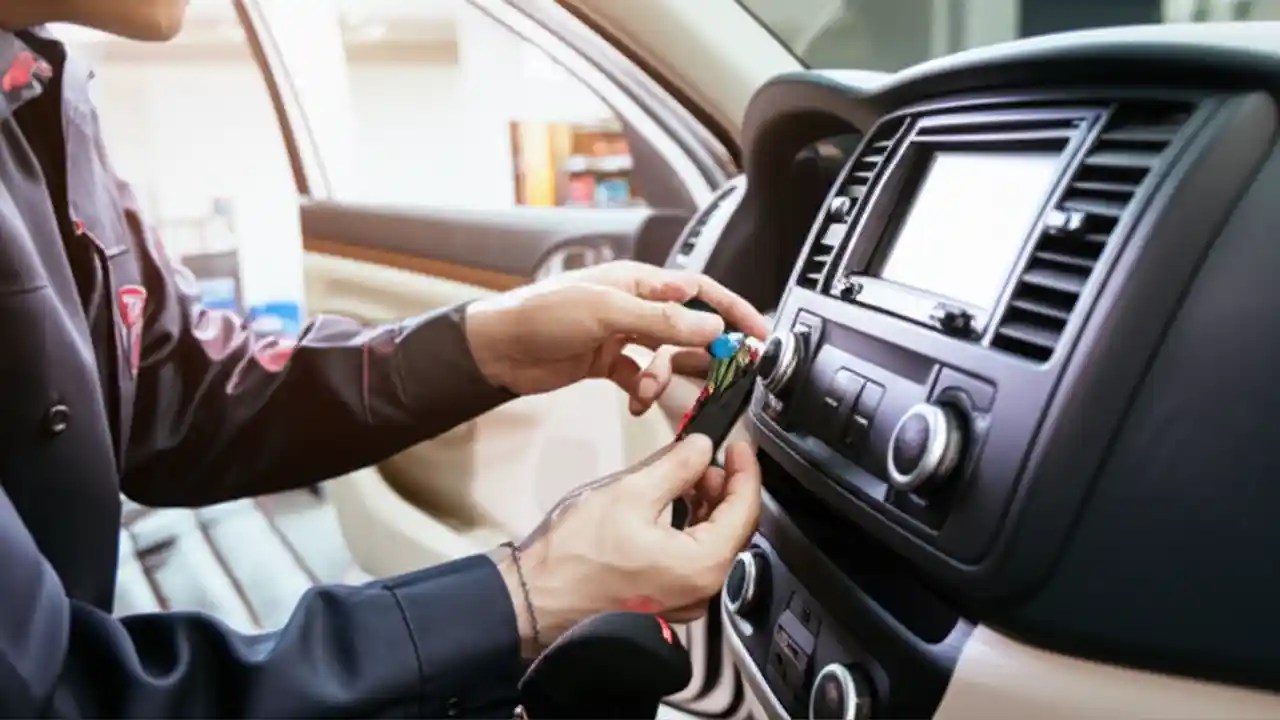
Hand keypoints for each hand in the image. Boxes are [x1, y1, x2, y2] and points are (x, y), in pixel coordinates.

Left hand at [464, 261, 769, 413]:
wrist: (496, 347)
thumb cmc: (541, 315)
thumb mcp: (607, 313)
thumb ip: (661, 321)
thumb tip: (710, 326)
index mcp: (639, 282)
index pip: (699, 291)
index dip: (732, 310)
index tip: (759, 334)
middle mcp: (635, 306)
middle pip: (687, 327)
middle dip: (703, 352)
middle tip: (718, 375)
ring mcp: (621, 335)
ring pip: (666, 356)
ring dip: (666, 376)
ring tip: (651, 389)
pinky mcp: (607, 362)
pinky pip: (642, 378)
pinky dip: (645, 391)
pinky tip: (637, 400)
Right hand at [495, 435, 761, 656]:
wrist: (538, 599)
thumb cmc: (578, 554)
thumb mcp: (631, 493)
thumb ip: (677, 467)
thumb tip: (703, 448)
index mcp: (703, 564)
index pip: (744, 509)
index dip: (745, 470)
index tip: (738, 445)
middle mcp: (703, 590)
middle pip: (732, 529)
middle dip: (724, 487)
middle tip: (706, 457)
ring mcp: (684, 601)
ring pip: (712, 544)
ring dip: (707, 507)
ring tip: (686, 477)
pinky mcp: (665, 604)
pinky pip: (692, 561)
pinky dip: (691, 530)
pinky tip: (671, 508)